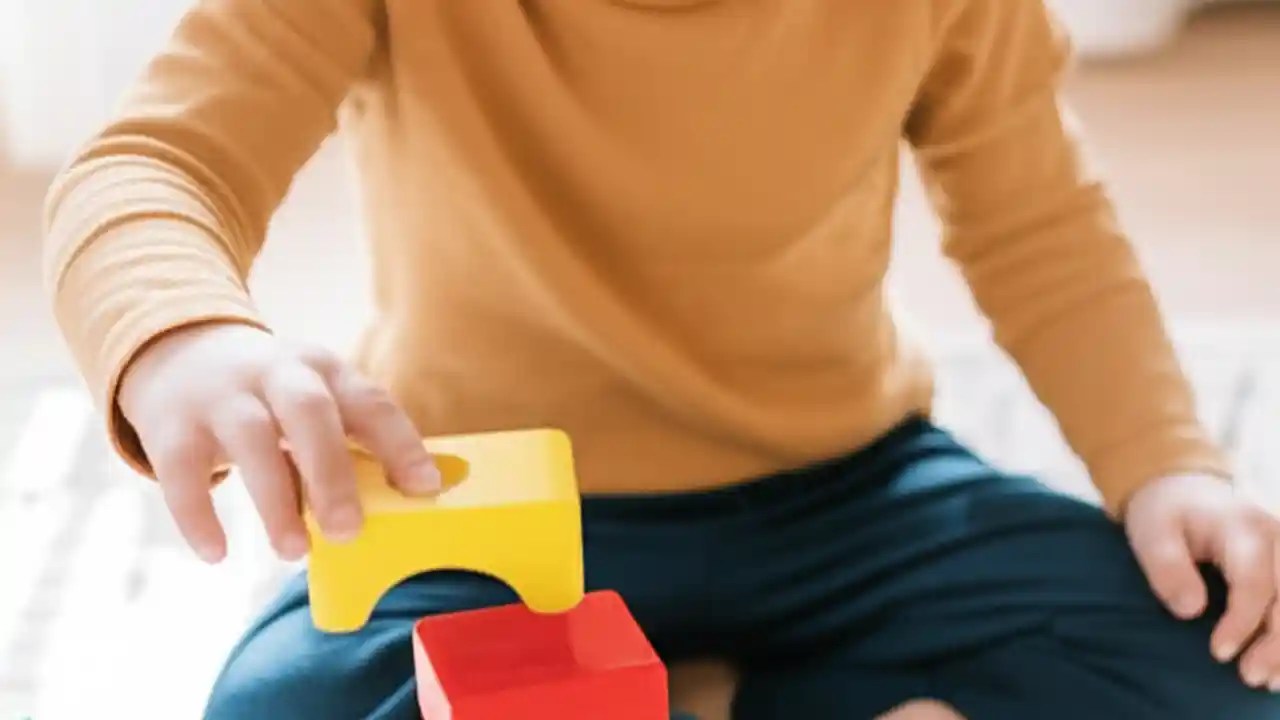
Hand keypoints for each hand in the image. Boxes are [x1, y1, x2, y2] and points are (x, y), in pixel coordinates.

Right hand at [118, 323, 439, 563]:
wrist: (179, 352)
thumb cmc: (271, 397)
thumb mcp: (314, 400)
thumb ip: (350, 443)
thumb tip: (403, 504)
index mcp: (324, 370)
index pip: (369, 402)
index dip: (400, 443)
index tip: (425, 487)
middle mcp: (275, 374)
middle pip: (309, 412)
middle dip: (332, 472)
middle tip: (349, 530)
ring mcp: (221, 397)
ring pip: (251, 440)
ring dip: (275, 500)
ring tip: (295, 552)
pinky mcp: (171, 426)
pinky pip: (181, 471)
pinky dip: (198, 514)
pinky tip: (217, 552)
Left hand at [1125, 473, 1279, 689]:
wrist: (1185, 488)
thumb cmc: (1165, 513)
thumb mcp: (1151, 532)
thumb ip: (1167, 568)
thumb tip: (1190, 611)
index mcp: (1244, 527)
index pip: (1255, 581)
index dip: (1242, 622)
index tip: (1218, 653)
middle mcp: (1278, 537)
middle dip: (1277, 644)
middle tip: (1250, 677)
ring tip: (1269, 681)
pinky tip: (1279, 667)